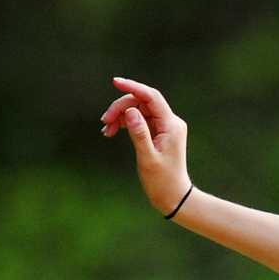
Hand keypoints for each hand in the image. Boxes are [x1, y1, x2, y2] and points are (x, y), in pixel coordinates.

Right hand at [99, 76, 189, 214]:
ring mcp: (164, 127)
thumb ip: (140, 134)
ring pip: (138, 110)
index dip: (133, 87)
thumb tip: (130, 111)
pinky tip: (111, 131)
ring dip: (120, 116)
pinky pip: (139, 120)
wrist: (174, 198)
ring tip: (106, 130)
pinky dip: (124, 123)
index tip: (115, 82)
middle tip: (104, 121)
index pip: (151, 97)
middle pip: (141, 102)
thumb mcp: (148, 159)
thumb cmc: (162, 182)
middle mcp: (170, 122)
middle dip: (121, 108)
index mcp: (171, 125)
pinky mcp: (158, 132)